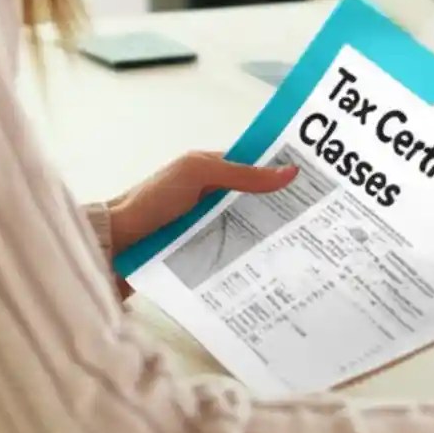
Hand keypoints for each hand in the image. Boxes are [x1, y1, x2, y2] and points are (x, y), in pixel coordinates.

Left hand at [108, 151, 297, 256]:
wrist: (114, 246)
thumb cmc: (153, 201)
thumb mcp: (198, 175)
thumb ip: (242, 174)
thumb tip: (291, 172)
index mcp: (208, 171)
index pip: (254, 167)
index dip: (281, 172)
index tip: (316, 182)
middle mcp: (210, 198)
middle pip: (254, 201)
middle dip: (282, 208)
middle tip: (319, 219)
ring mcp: (206, 227)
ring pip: (247, 229)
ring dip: (269, 236)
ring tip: (306, 245)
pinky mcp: (202, 255)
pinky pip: (233, 253)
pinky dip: (251, 257)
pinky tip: (275, 265)